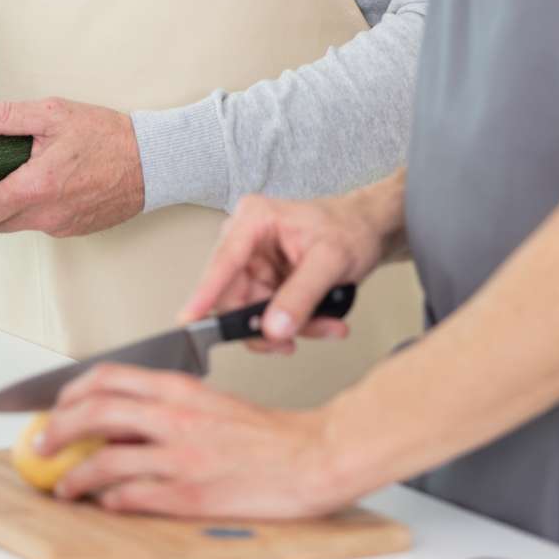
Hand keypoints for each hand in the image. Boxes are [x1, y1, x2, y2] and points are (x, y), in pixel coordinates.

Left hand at [0, 96, 143, 236]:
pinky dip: (31, 209)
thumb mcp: (55, 114)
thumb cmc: (110, 136)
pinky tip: (40, 186)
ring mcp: (61, 226)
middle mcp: (45, 215)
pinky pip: (41, 224)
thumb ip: (8, 116)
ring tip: (2, 182)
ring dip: (4, 209)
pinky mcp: (76, 229)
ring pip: (17, 224)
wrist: (155, 162)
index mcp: (35, 187)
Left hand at [38, 361, 348, 519]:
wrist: (310, 457)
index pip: (109, 377)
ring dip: (74, 475)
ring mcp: (181, 456)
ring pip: (105, 457)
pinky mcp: (190, 494)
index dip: (70, 391)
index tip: (55, 407)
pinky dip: (110, 500)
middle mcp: (176, 416)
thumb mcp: (211, 402)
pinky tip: (105, 504)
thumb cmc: (267, 435)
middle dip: (56, 429)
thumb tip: (121, 420)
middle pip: (95, 411)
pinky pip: (132, 496)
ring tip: (64, 486)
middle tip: (40, 446)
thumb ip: (167, 406)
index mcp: (181, 388)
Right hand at [177, 184, 396, 353]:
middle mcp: (245, 241)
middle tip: (293, 339)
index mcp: (254, 219)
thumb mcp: (330, 260)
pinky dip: (294, 326)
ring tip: (324, 326)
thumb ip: (301, 295)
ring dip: (287, 329)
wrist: (368, 230)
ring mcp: (254, 265)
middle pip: (233, 297)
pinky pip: (267, 317)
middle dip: (266, 323)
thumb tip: (273, 328)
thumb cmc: (350, 228)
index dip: (205, 292)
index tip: (190, 319)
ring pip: (251, 314)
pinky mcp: (264, 284)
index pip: (223, 260)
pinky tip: (321, 323)